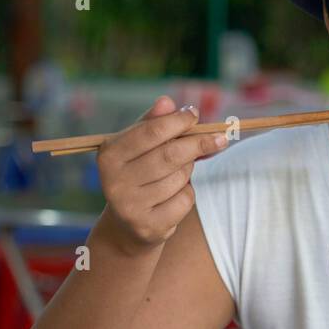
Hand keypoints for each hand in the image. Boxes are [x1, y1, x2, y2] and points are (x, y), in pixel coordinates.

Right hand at [95, 96, 228, 254]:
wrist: (127, 226)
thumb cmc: (137, 175)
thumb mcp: (137, 147)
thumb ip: (152, 124)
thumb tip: (167, 101)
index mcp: (109, 155)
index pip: (151, 132)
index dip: (178, 121)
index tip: (196, 114)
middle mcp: (114, 181)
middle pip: (170, 155)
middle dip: (198, 144)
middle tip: (220, 138)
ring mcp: (130, 206)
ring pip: (180, 178)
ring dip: (189, 171)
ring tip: (179, 172)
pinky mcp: (149, 226)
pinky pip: (184, 200)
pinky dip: (187, 193)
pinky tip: (174, 196)